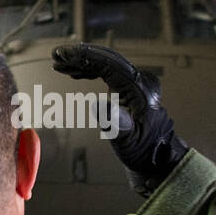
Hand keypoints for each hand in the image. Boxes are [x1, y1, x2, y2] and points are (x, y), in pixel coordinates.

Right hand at [51, 44, 187, 196]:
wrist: (158, 160)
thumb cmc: (145, 151)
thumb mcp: (128, 141)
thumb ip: (115, 123)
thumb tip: (98, 105)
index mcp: (140, 89)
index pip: (109, 64)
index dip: (85, 56)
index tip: (64, 54)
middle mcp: (140, 82)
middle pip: (107, 60)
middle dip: (81, 56)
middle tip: (57, 56)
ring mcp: (136, 85)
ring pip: (107, 65)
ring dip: (83, 64)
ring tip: (61, 65)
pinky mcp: (131, 91)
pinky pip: (109, 74)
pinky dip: (91, 72)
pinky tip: (76, 74)